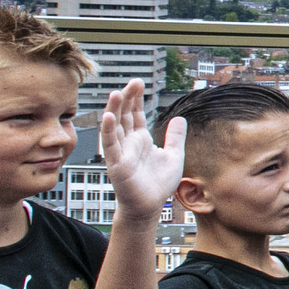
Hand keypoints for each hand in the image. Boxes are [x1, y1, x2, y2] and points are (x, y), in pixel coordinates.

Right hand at [99, 79, 184, 220]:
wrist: (149, 206)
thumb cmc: (158, 184)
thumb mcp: (174, 156)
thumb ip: (175, 137)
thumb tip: (179, 118)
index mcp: (140, 139)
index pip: (135, 114)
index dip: (136, 99)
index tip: (138, 83)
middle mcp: (128, 142)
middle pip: (124, 115)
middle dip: (127, 98)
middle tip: (133, 82)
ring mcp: (120, 152)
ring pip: (114, 127)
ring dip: (114, 110)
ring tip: (116, 93)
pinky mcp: (116, 164)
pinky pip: (110, 145)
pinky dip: (109, 130)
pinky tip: (108, 116)